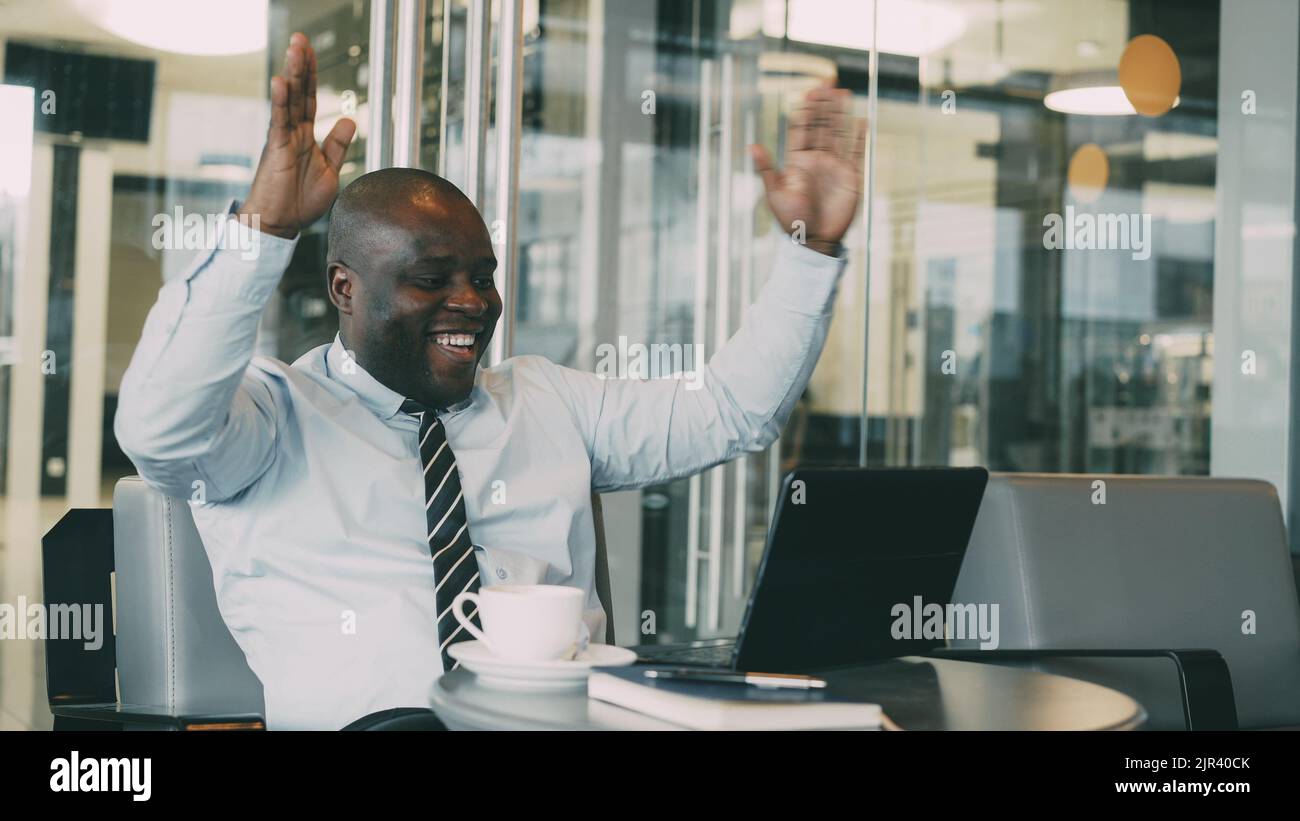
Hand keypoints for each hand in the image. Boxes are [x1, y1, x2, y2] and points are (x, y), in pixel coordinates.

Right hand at [238, 33, 355, 238]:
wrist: (282, 222)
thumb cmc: (301, 200)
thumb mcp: (330, 169)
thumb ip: (338, 144)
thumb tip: (351, 119)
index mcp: (306, 135)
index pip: (310, 98)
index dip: (313, 75)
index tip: (312, 51)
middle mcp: (293, 131)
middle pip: (299, 92)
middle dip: (302, 65)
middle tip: (301, 38)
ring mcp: (284, 138)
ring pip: (290, 99)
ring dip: (293, 73)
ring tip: (296, 47)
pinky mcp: (277, 149)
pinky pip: (279, 121)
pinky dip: (281, 101)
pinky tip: (281, 81)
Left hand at [750, 82, 865, 254]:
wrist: (814, 241)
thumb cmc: (791, 220)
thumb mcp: (775, 194)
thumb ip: (766, 169)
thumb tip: (751, 146)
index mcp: (797, 162)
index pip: (802, 129)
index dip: (806, 110)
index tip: (808, 92)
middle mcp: (816, 160)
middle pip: (821, 126)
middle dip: (824, 105)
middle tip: (827, 82)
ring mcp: (834, 167)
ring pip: (838, 133)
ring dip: (840, 114)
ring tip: (843, 92)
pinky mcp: (850, 177)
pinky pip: (856, 153)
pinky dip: (859, 138)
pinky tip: (861, 121)